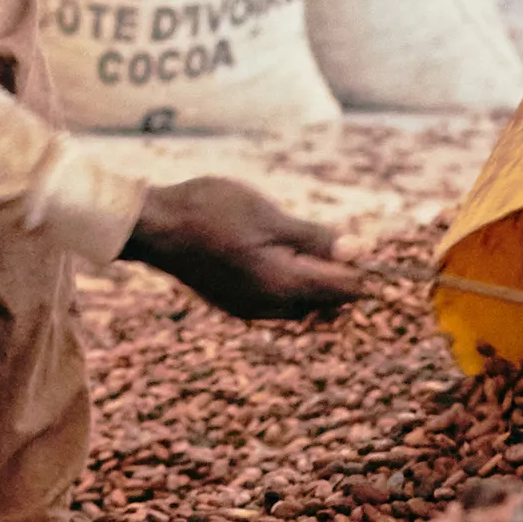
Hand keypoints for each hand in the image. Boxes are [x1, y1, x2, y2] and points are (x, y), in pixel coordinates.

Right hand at [119, 176, 363, 320]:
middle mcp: (269, 307)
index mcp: (283, 286)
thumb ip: (315, 239)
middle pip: (326, 305)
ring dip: (315, 282)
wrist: (153, 227)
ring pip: (302, 306)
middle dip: (342, 278)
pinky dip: (291, 285)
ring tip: (313, 246)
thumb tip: (360, 251)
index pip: (346, 290)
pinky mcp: (234, 303)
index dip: (365, 268)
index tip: (368, 243)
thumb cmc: (210, 213)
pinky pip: (278, 303)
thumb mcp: (269, 217)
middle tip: (343, 241)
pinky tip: (282, 256)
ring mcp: (249, 309)